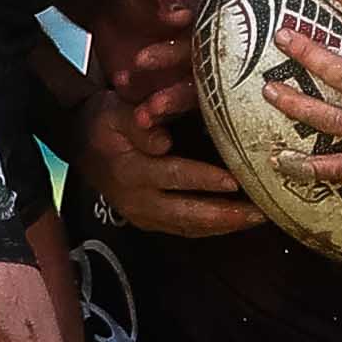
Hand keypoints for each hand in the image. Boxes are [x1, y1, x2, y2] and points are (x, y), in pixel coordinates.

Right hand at [72, 87, 263, 238]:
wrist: (79, 142)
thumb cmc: (104, 120)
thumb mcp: (114, 111)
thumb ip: (139, 124)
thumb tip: (162, 142)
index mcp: (130, 170)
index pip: (173, 176)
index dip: (205, 179)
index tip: (236, 181)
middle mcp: (137, 200)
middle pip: (187, 214)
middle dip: (226, 215)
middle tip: (262, 212)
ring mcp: (143, 216)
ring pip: (190, 227)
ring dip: (225, 226)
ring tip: (259, 218)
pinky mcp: (149, 222)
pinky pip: (186, 230)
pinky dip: (213, 228)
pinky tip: (238, 221)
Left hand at [87, 0, 203, 155]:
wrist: (112, 8)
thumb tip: (181, 13)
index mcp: (205, 27)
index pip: (200, 46)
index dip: (177, 56)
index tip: (144, 59)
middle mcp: (200, 56)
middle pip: (199, 81)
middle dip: (177, 96)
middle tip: (153, 105)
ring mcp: (182, 77)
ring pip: (183, 100)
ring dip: (165, 110)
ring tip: (141, 117)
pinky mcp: (164, 92)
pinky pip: (162, 108)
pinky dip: (149, 112)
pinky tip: (131, 110)